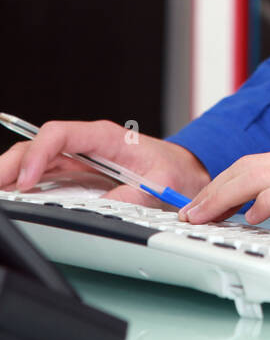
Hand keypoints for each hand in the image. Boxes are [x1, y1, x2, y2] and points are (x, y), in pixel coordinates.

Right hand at [0, 120, 210, 206]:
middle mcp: (86, 143)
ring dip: (12, 174)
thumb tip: (109, 206)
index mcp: (106, 136)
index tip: (28, 179)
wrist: (182, 171)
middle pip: (37, 145)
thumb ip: (135, 194)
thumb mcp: (162, 182)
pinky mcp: (73, 173)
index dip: (39, 153)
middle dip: (12, 164)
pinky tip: (12, 196)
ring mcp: (77, 157)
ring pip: (33, 159)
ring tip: (0, 192)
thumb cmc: (172, 169)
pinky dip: (21, 184)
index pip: (61, 134)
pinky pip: (40, 173)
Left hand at [179, 131, 269, 255]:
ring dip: (222, 195)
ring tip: (200, 215)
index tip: (213, 204)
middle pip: (252, 162)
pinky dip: (255, 202)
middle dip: (217, 188)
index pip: (266, 163)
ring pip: (256, 170)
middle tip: (193, 210)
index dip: (233, 184)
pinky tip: (245, 218)